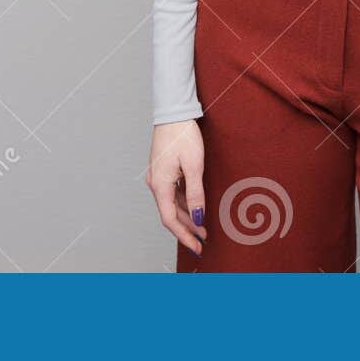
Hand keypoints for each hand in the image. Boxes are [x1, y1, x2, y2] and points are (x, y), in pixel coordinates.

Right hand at [146, 120, 207, 255]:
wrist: (173, 113)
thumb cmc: (182, 135)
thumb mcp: (194, 166)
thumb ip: (196, 194)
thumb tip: (198, 217)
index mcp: (160, 185)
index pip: (170, 220)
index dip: (184, 236)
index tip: (196, 247)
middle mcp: (156, 183)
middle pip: (170, 214)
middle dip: (187, 229)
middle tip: (203, 240)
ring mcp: (158, 177)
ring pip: (172, 204)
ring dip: (187, 217)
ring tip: (203, 227)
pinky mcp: (163, 170)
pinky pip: (173, 193)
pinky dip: (184, 204)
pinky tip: (196, 207)